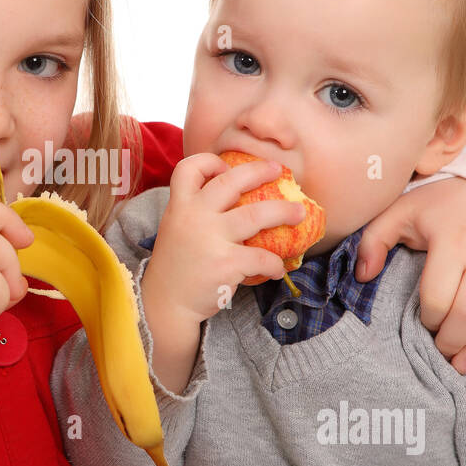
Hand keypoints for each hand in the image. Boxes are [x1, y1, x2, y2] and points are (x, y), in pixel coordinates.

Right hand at [143, 154, 305, 325]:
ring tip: (299, 213)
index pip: (188, 168)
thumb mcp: (177, 228)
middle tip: (279, 170)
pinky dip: (276, 263)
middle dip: (260, 171)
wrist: (166, 303)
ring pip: (256, 214)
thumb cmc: (177, 265)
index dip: (210, 162)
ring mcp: (210, 239)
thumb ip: (196, 211)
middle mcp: (194, 216)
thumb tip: (237, 198)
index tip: (226, 167)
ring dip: (284, 212)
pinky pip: (262, 257)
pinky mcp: (226, 264)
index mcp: (180, 205)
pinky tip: (278, 269)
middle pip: (231, 182)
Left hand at [355, 176, 465, 374]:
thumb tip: (362, 276)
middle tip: (440, 351)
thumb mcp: (400, 212)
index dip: (427, 319)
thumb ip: (373, 241)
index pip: (439, 297)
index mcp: (454, 241)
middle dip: (451, 340)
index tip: (421, 324)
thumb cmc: (439, 206)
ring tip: (464, 364)